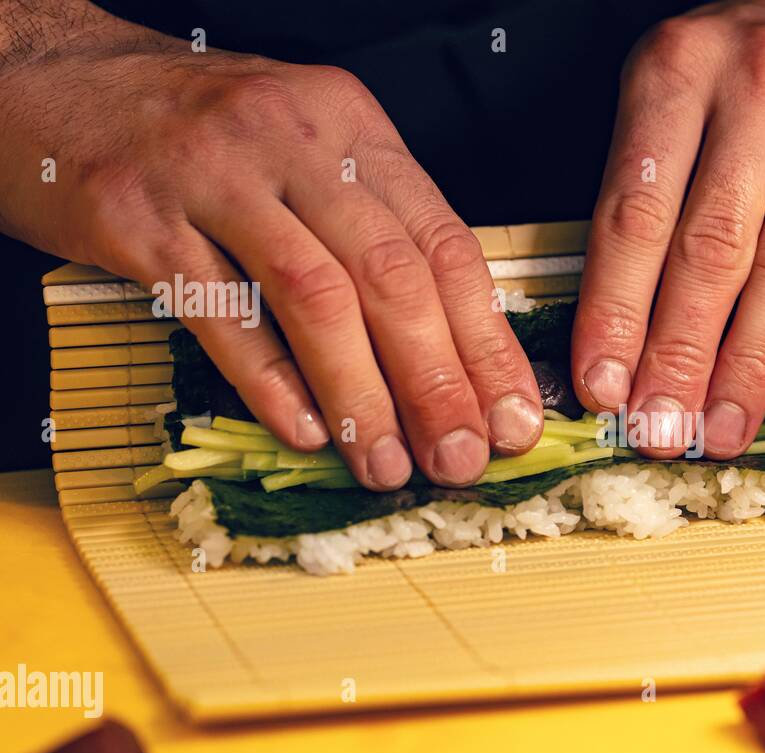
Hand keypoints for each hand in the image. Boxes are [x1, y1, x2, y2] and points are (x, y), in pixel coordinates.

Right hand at [0, 4, 542, 488]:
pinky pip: (219, 313)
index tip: (513, 417)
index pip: (445, 246)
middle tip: (461, 459)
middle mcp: (293, 140)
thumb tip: (447, 351)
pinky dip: (270, 381)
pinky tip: (305, 431)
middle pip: (392, 277)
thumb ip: (372, 229)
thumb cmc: (196, 131)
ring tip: (386, 464)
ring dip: (361, 395)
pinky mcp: (138, 217)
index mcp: (352, 126)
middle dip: (438, 382)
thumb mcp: (305, 150)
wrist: (51, 75)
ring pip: (314, 298)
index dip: (486, 343)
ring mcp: (213, 176)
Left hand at [572, 0, 764, 457]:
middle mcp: (757, 93)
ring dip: (751, 364)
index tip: (601, 389)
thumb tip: (618, 334)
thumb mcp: (675, 93)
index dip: (614, 313)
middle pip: (710, 250)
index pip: (635, 214)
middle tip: (659, 432)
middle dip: (679, 356)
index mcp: (678, 75)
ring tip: (723, 429)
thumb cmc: (748, 73)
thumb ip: (645, 191)